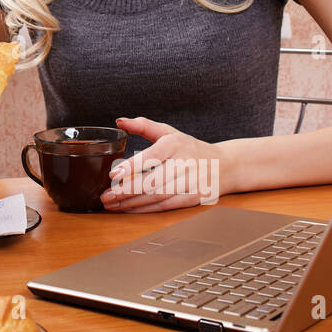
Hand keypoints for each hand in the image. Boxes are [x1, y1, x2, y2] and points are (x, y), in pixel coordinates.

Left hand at [100, 116, 226, 211]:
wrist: (225, 165)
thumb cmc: (189, 148)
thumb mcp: (169, 132)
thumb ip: (144, 126)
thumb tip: (120, 121)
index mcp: (175, 143)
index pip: (152, 155)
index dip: (133, 166)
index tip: (113, 174)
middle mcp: (185, 163)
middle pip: (153, 180)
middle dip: (127, 190)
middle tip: (106, 196)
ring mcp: (191, 182)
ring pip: (157, 196)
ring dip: (132, 203)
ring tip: (111, 204)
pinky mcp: (193, 198)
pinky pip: (165, 206)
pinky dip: (145, 209)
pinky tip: (129, 209)